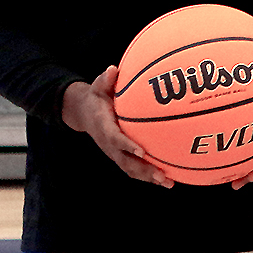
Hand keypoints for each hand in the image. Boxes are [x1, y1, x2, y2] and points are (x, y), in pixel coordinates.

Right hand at [61, 68, 171, 187]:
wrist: (83, 113)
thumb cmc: (97, 97)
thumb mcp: (98, 87)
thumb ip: (105, 80)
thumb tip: (113, 69)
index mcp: (103, 128)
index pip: (115, 139)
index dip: (127, 146)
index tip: (141, 151)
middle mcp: (108, 144)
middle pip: (126, 161)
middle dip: (144, 169)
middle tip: (162, 175)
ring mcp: (114, 152)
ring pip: (131, 169)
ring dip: (149, 177)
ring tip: (169, 183)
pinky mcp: (120, 156)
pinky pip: (134, 168)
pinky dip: (149, 175)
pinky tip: (169, 179)